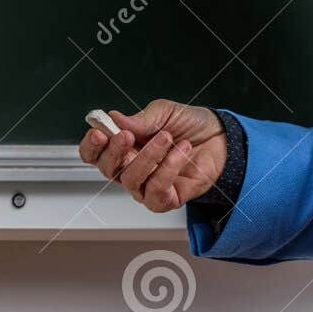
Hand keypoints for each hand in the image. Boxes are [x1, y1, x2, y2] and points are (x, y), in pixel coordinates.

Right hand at [77, 99, 227, 212]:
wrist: (221, 136)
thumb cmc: (189, 125)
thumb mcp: (165, 112)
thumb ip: (140, 118)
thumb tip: (113, 119)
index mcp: (124, 147)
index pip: (94, 153)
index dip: (91, 145)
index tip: (99, 132)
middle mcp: (130, 169)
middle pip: (106, 169)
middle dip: (114, 152)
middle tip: (127, 135)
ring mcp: (146, 186)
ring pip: (130, 180)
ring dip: (148, 156)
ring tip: (167, 137)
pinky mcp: (165, 199)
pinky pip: (156, 191)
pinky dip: (168, 169)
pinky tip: (181, 151)